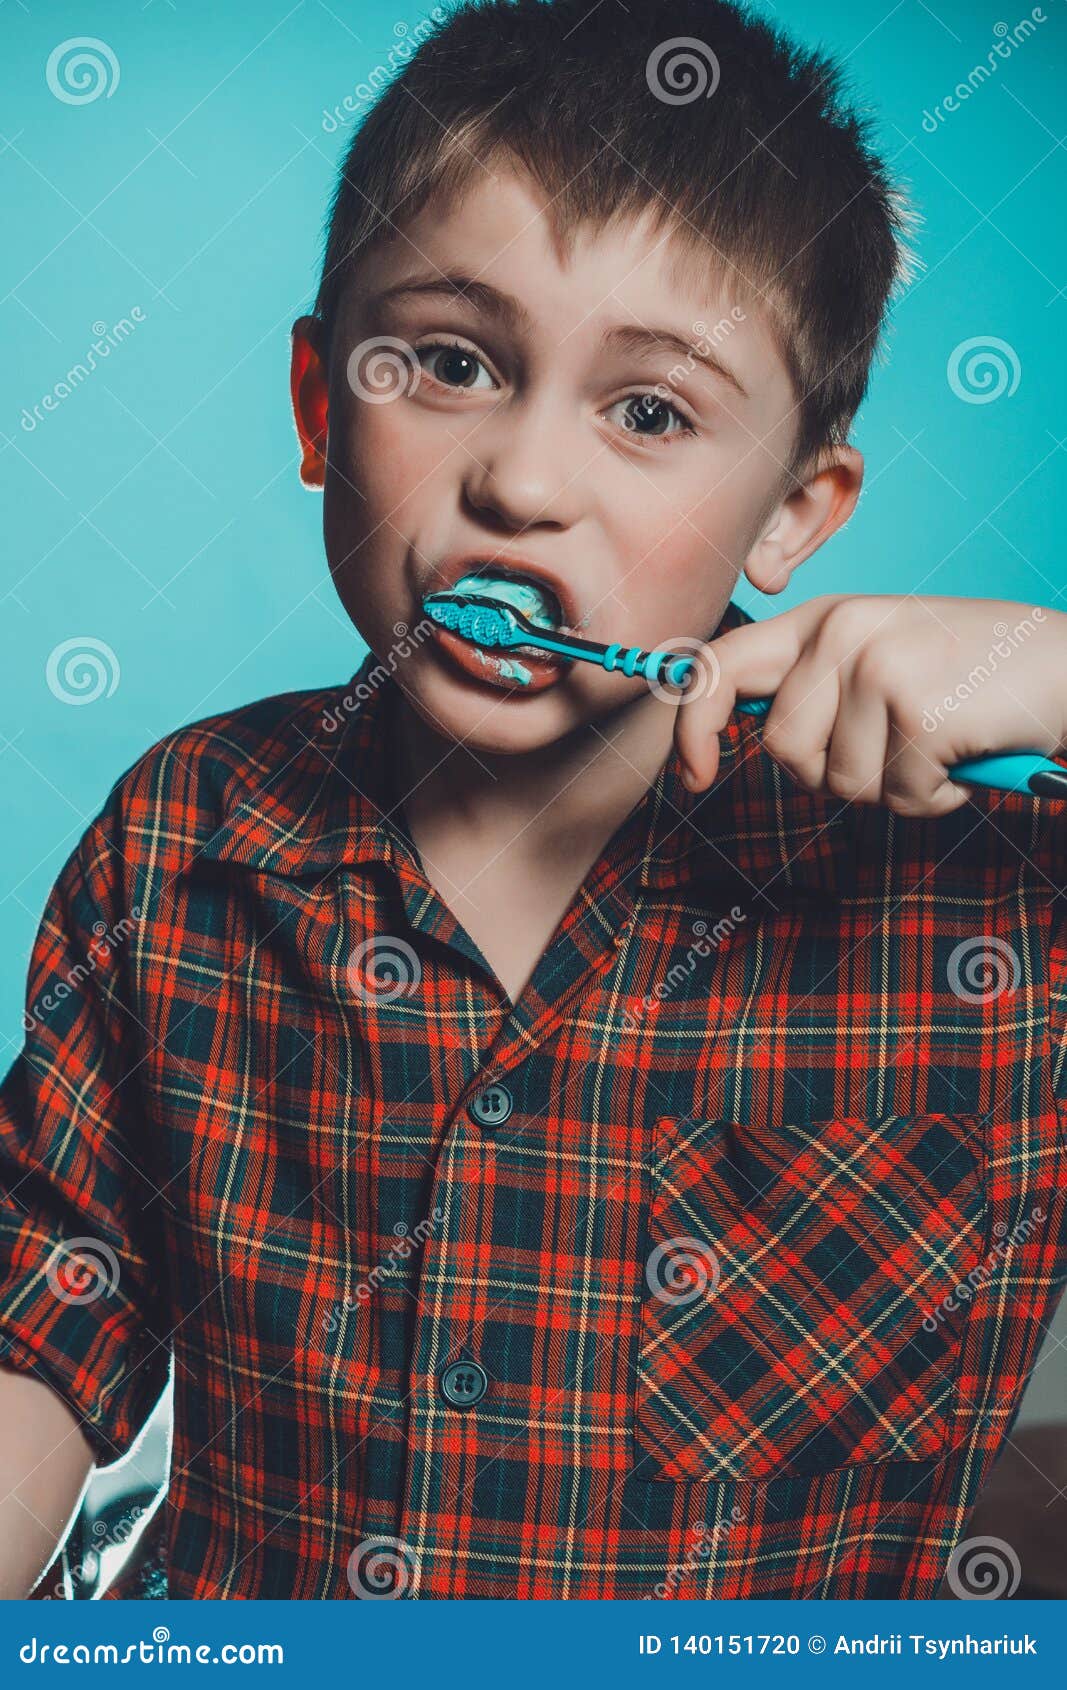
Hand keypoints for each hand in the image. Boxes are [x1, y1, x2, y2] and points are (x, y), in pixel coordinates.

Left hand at [674, 594, 1066, 815]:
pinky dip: (936, 797)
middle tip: (898, 745)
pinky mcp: (917, 714)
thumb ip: (816, 684)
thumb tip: (746, 733)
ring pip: (841, 784)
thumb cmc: (975, 676)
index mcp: (825, 617)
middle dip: (836, 772)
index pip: (722, 665)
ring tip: (941, 743)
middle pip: (785, 750)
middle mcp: (842, 633)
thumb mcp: (882, 656)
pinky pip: (899, 799)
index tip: (693, 775)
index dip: (695, 725)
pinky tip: (966, 755)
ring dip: (895, 787)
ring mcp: (878, 669)